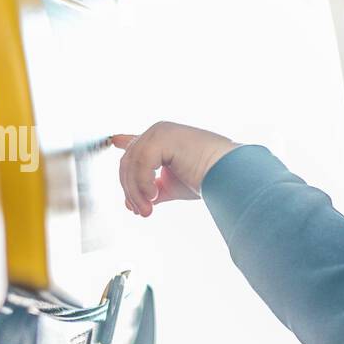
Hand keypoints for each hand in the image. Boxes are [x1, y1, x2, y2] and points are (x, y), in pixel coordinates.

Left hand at [114, 121, 240, 216]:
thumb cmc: (209, 179)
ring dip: (136, 192)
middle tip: (140, 212)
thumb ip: (153, 189)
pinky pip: (141, 163)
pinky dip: (143, 183)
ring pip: (132, 164)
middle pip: (129, 161)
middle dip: (131, 189)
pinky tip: (153, 197)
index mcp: (164, 139)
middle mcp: (160, 131)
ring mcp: (160, 131)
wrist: (230, 174)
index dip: (124, 142)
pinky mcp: (163, 137)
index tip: (114, 140)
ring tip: (147, 210)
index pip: (137, 142)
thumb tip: (132, 204)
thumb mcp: (172, 185)